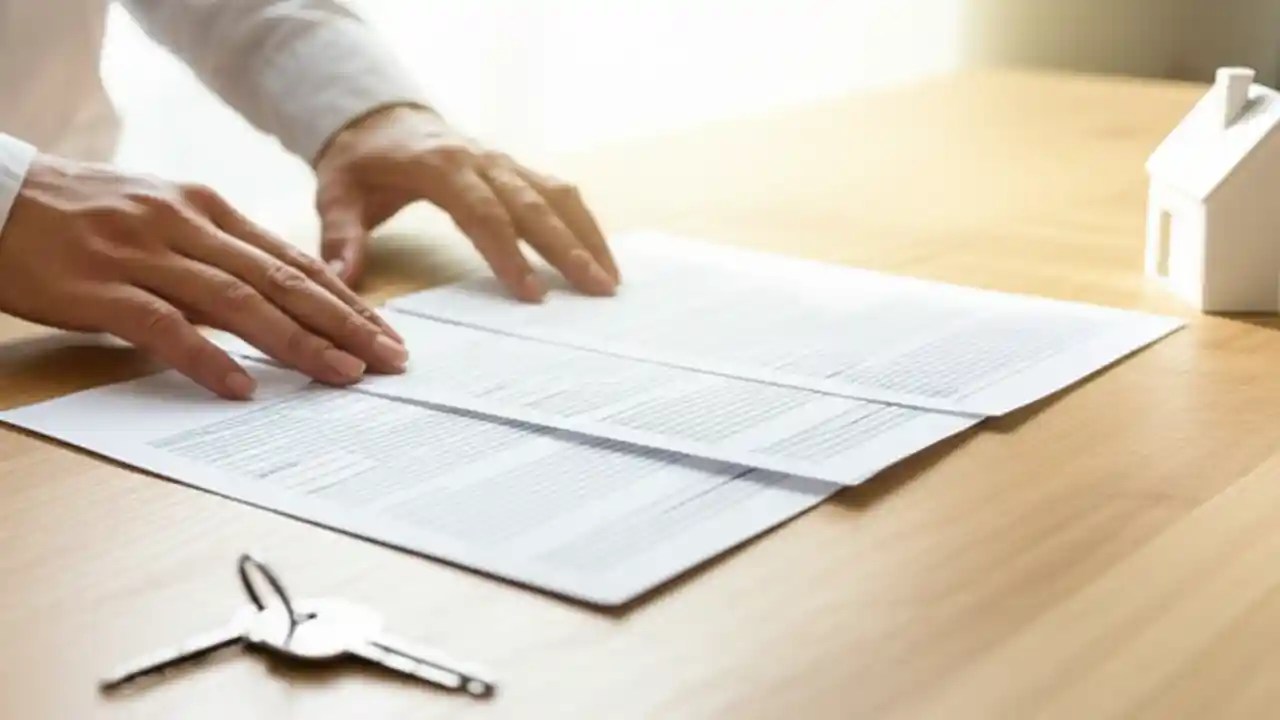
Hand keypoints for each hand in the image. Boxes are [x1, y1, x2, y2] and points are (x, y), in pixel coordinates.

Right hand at [0, 154, 408, 398]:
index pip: (295, 260)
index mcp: (207, 208)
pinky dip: (207, 358)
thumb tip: (278, 300)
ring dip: (298, 342)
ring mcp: (143, 254)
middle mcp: (186, 225)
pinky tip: (243, 387)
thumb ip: (217, 253)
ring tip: (343, 375)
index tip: (386, 333)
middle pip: (283, 280)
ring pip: (238, 302)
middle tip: (390, 360)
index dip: (346, 300)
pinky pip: (164, 325)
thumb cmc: (84, 215)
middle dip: (345, 324)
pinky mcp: (98, 287)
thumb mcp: (163, 216)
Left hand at [314, 105, 618, 299]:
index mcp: (440, 166)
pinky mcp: (518, 169)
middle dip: (568, 249)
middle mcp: (482, 160)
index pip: (483, 213)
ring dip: (588, 236)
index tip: (531, 294)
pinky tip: (601, 258)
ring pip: (558, 195)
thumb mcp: (336, 194)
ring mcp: (505, 162)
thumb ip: (340, 237)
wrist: (378, 116)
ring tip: (610, 281)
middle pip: (534, 205)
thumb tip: (342, 281)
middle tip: (596, 289)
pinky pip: (560, 192)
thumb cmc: (360, 163)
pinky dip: (585, 224)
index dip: (509, 253)